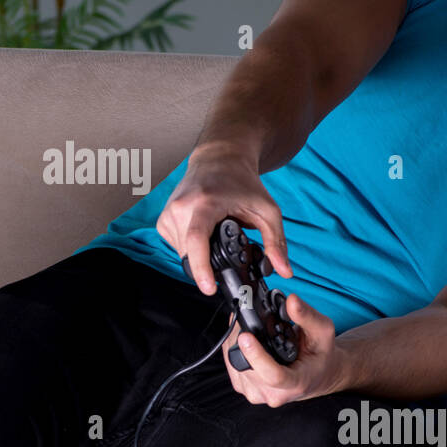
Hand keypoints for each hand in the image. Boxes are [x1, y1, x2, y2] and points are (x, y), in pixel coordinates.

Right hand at [156, 140, 293, 295]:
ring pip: (182, 253)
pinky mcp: (162, 219)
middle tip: (229, 251)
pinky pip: (176, 246)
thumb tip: (284, 271)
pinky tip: (204, 233)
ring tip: (216, 234)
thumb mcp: (266, 210)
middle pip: (191, 253)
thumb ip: (276, 242)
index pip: (197, 240)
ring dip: (200, 255)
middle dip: (210, 263)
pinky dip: (190, 247)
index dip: (201, 267)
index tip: (208, 287)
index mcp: (205, 203)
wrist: (219, 160)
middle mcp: (181, 207)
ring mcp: (169, 213)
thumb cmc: (242, 182)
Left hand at [222, 293, 348, 405]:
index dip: (256, 356)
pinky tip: (242, 340)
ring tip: (244, 327)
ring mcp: (257, 393)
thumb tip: (291, 301)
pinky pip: (231, 368)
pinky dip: (233, 350)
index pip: (273, 375)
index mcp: (296, 383)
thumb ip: (308, 316)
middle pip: (248, 367)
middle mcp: (274, 393)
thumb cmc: (319, 355)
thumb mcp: (323, 332)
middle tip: (242, 317)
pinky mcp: (245, 389)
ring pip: (235, 367)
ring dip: (234, 344)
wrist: (316, 374)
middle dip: (240, 340)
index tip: (245, 336)